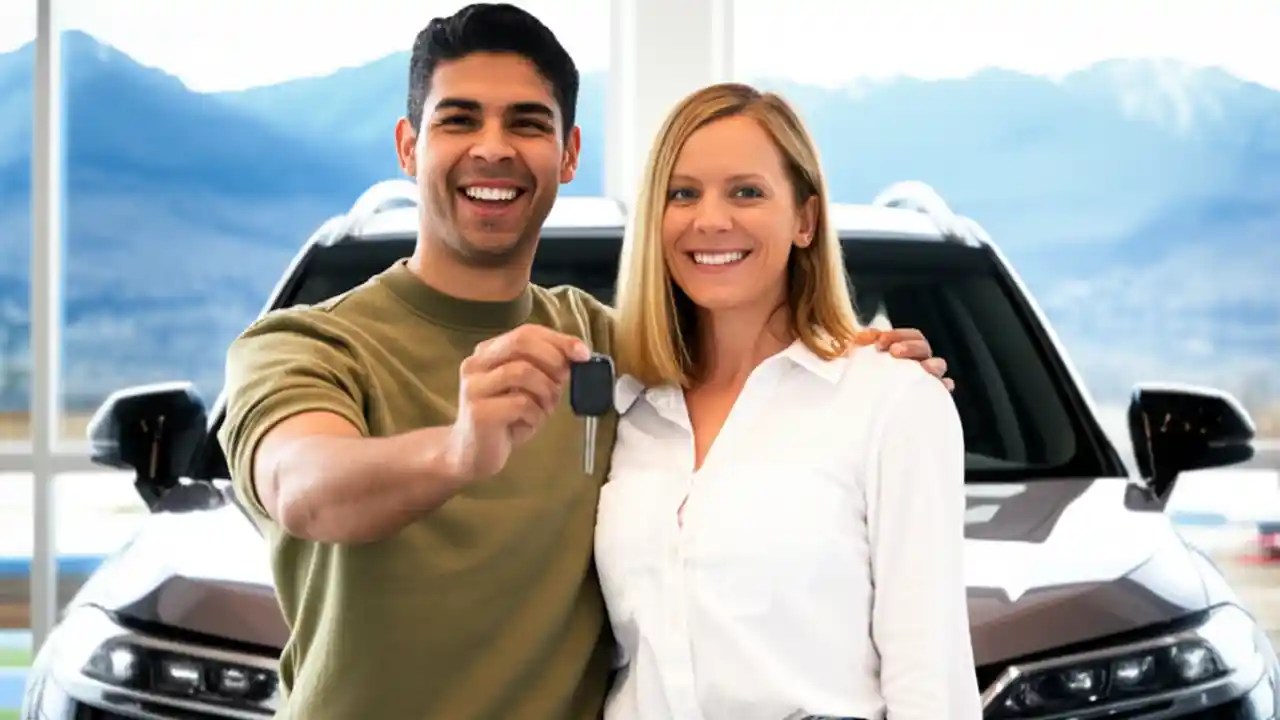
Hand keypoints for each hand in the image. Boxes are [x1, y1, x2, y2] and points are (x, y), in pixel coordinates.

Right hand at [447, 324, 590, 482]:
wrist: (472, 454)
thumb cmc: (506, 419)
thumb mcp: (529, 388)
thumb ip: (546, 368)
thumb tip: (577, 354)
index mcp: (488, 352)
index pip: (526, 332)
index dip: (558, 340)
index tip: (582, 353)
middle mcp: (476, 364)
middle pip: (520, 343)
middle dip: (553, 359)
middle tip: (563, 381)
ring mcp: (474, 387)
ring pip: (522, 372)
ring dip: (546, 391)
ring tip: (546, 408)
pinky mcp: (479, 412)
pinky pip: (521, 404)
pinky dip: (536, 414)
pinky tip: (530, 422)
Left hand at [854, 327, 954, 391]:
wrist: (858, 409)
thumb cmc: (860, 381)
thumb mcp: (856, 362)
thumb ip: (860, 347)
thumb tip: (860, 338)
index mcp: (906, 351)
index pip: (911, 336)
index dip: (897, 334)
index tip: (878, 341)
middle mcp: (919, 363)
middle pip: (923, 347)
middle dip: (910, 346)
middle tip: (893, 352)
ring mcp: (926, 380)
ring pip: (938, 366)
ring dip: (931, 364)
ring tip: (923, 368)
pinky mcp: (929, 398)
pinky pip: (942, 391)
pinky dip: (944, 386)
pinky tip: (941, 386)